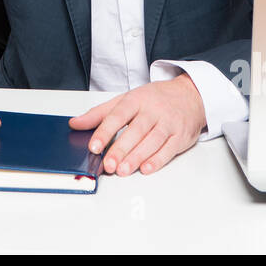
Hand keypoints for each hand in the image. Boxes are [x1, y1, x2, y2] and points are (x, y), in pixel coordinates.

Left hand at [69, 74, 205, 175]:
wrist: (190, 95)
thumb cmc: (155, 99)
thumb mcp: (126, 100)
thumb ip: (100, 113)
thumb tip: (75, 124)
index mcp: (136, 99)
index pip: (118, 115)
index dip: (105, 131)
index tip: (93, 146)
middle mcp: (153, 111)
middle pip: (135, 131)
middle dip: (120, 149)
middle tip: (108, 165)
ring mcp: (168, 123)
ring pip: (152, 141)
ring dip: (137, 157)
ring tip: (122, 170)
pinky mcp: (181, 136)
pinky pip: (168, 149)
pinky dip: (157, 160)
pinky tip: (145, 168)